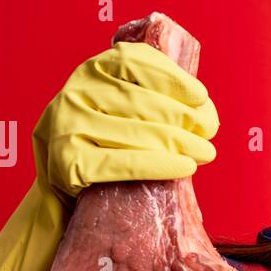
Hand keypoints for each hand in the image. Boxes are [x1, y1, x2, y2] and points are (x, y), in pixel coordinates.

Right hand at [0, 42, 220, 270]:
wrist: (60, 206)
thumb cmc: (103, 156)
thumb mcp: (118, 117)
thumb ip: (147, 102)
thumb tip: (203, 110)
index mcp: (89, 74)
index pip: (136, 64)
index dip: (174, 80)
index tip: (201, 97)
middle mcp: (73, 96)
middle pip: (143, 102)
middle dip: (184, 116)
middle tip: (210, 132)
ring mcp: (66, 129)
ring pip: (138, 131)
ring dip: (181, 141)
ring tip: (205, 151)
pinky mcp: (67, 164)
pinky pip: (123, 162)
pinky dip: (159, 164)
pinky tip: (184, 166)